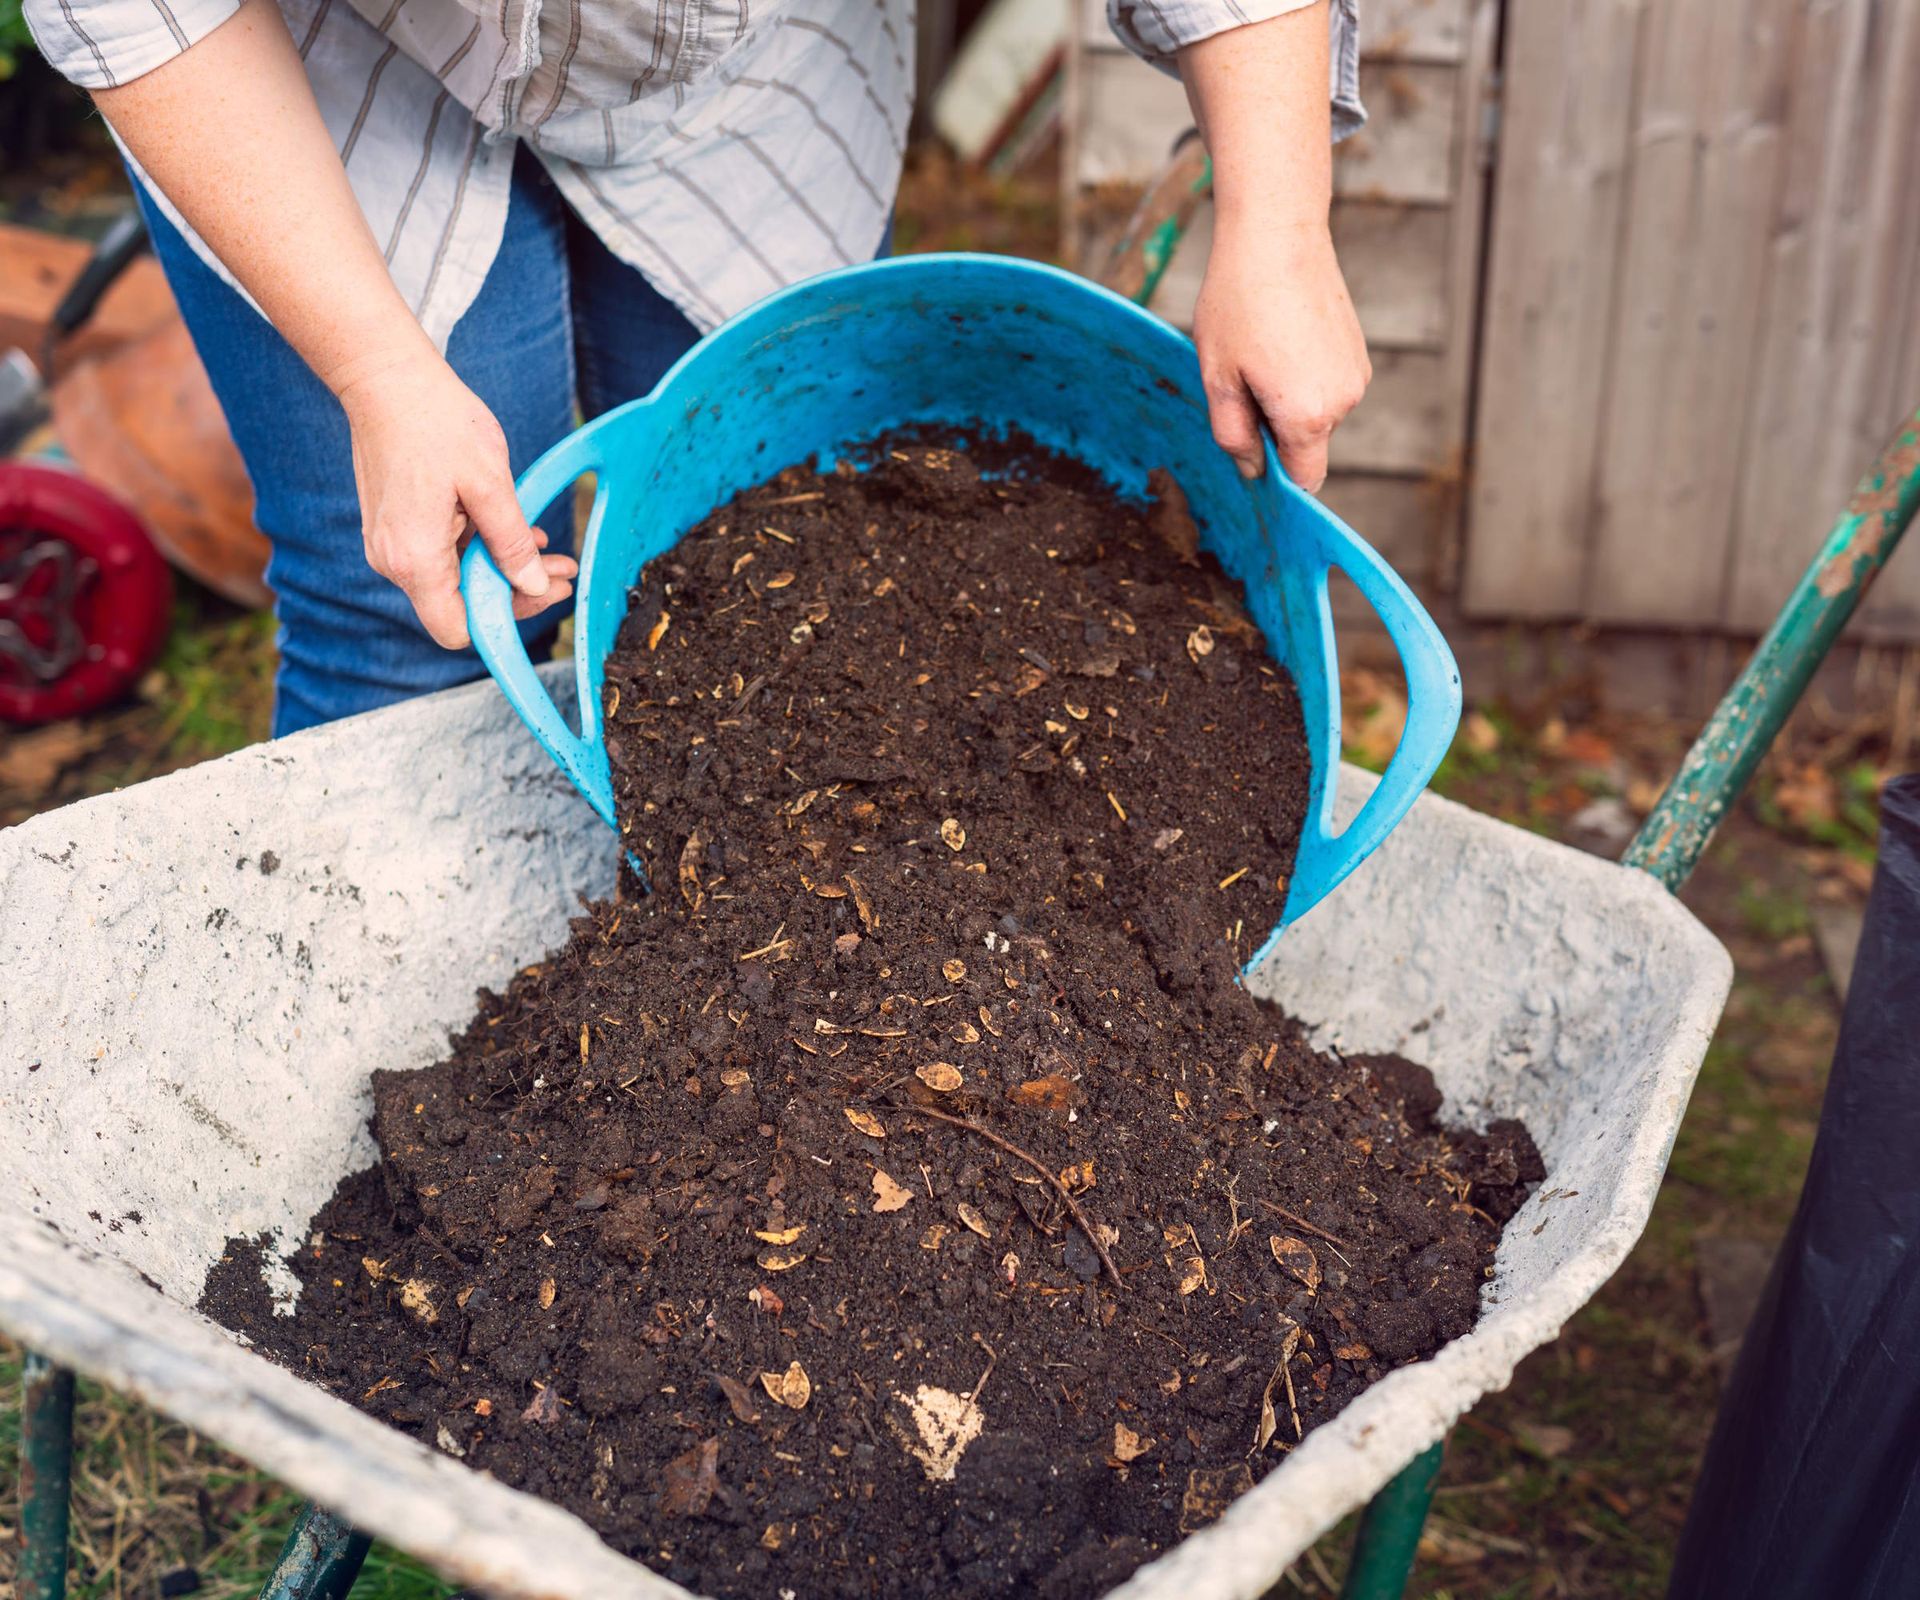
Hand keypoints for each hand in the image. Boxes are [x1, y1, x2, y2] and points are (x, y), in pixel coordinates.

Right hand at [335, 350, 575, 647]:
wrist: (385, 377)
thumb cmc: (436, 422)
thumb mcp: (490, 484)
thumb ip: (512, 542)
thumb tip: (533, 585)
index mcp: (415, 558)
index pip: (459, 629)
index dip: (506, 620)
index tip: (545, 594)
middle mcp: (393, 561)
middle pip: (460, 606)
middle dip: (515, 591)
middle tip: (563, 572)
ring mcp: (390, 544)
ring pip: (454, 578)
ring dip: (502, 567)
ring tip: (550, 547)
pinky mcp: (394, 526)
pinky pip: (441, 553)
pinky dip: (479, 547)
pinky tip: (517, 529)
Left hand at [1192, 218, 1369, 491]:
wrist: (1278, 234)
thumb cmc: (1238, 303)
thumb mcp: (1218, 377)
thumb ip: (1233, 435)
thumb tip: (1252, 470)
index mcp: (1307, 415)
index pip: (1304, 481)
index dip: (1276, 478)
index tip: (1251, 456)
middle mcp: (1344, 401)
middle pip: (1307, 446)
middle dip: (1274, 430)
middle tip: (1242, 381)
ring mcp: (1357, 375)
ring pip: (1317, 415)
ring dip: (1288, 400)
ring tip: (1262, 351)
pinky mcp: (1359, 352)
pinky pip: (1327, 386)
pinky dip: (1304, 377)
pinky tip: (1282, 338)